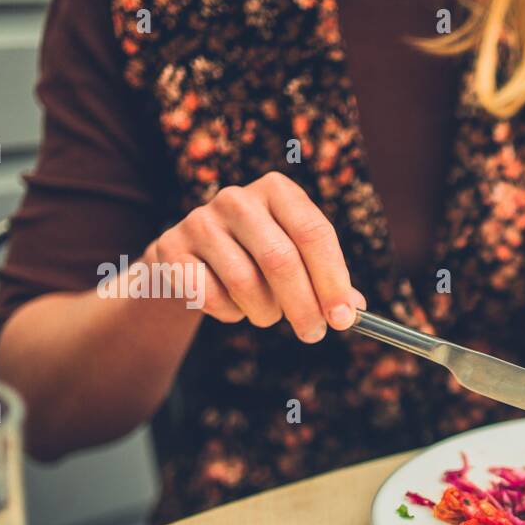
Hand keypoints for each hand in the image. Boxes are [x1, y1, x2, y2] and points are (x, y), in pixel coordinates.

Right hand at [143, 171, 363, 340]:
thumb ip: (327, 280)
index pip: (314, 233)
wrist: (192, 259)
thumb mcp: (296, 257)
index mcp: (278, 190)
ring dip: (266, 312)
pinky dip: (230, 313)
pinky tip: (233, 306)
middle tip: (314, 334)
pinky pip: (211, 296)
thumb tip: (353, 309)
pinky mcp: (171, 249)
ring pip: (246, 283)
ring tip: (269, 314)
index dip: (333, 280)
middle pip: (281, 260)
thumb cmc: (258, 259)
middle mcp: (238, 198)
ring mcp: (200, 220)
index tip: (344, 318)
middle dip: (304, 306)